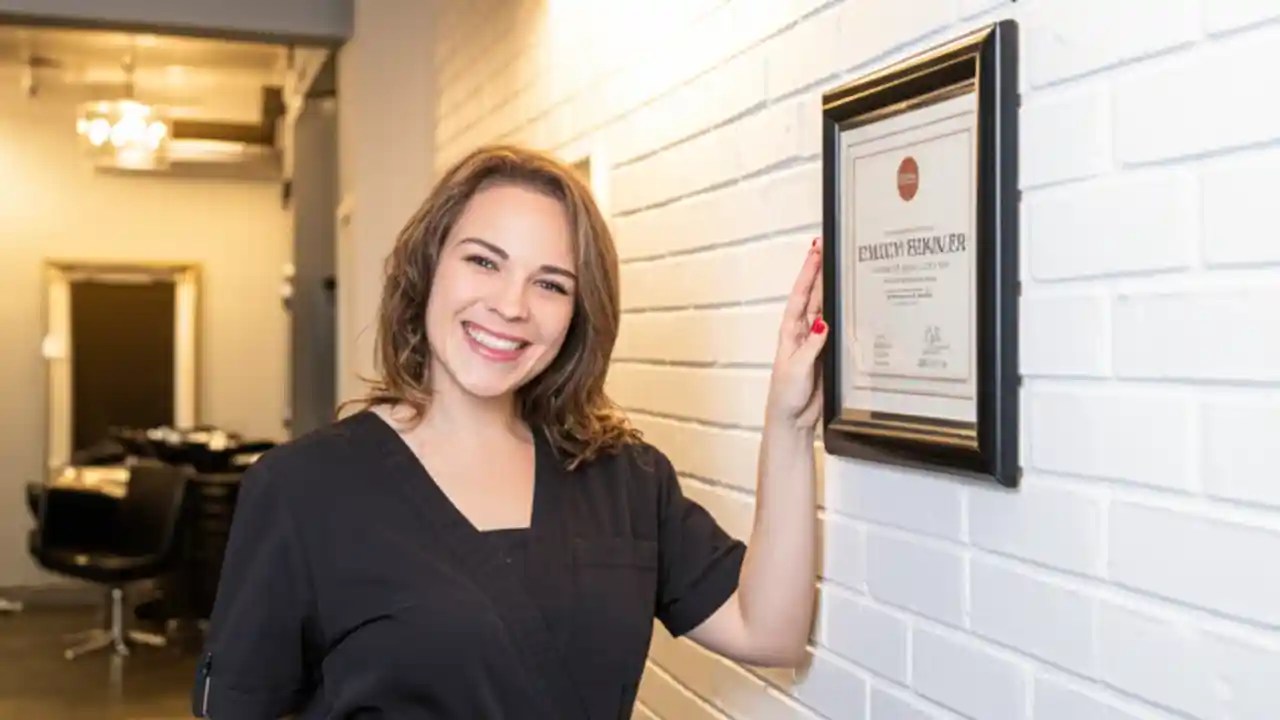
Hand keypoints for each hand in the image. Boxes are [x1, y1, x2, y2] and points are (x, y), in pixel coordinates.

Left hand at [765, 237, 827, 430]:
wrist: (793, 418)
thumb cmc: (787, 394)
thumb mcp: (797, 368)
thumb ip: (812, 346)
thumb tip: (824, 323)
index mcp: (790, 332)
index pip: (800, 296)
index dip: (808, 274)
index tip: (815, 252)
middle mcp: (804, 332)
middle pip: (813, 296)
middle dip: (820, 272)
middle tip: (828, 249)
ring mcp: (817, 341)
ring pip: (826, 309)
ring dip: (832, 289)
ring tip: (843, 266)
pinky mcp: (829, 353)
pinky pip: (838, 329)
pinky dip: (844, 314)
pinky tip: (854, 301)